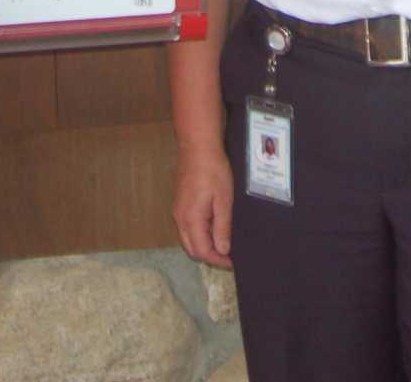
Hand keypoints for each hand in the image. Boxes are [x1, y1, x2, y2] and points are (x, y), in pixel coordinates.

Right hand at [172, 144, 234, 267]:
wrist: (197, 147)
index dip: (217, 260)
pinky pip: (187, 227)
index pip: (202, 251)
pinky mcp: (179, 204)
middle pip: (192, 249)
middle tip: (229, 256)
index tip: (232, 262)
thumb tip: (222, 250)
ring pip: (188, 239)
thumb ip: (222, 227)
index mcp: (191, 219)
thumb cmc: (213, 171)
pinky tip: (213, 228)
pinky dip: (199, 234)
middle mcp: (180, 219)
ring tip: (223, 242)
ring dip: (204, 245)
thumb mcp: (224, 200)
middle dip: (210, 256)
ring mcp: (177, 211)